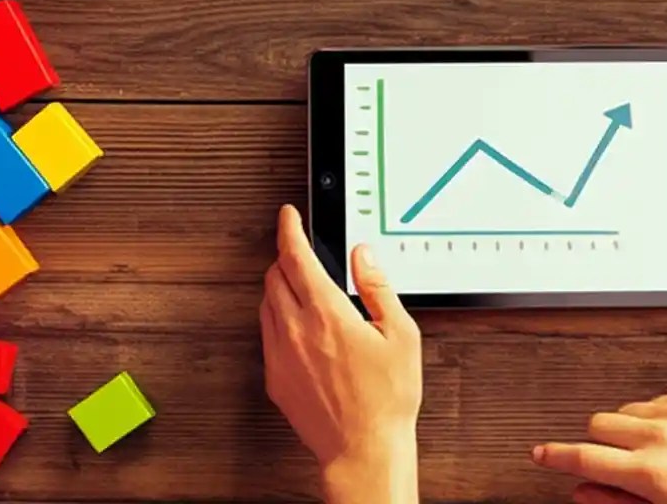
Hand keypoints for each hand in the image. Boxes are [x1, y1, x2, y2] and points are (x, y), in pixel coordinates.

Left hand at [261, 205, 422, 503]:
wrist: (362, 450)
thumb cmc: (385, 400)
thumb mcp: (400, 335)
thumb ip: (377, 288)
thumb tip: (363, 257)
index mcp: (326, 313)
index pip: (295, 256)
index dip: (288, 229)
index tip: (288, 217)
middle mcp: (296, 330)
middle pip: (274, 275)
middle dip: (286, 256)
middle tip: (301, 252)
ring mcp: (280, 355)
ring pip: (266, 303)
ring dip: (280, 286)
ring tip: (302, 289)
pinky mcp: (275, 377)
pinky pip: (267, 334)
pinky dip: (278, 318)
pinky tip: (299, 328)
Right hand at [533, 392, 666, 503]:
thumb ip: (617, 501)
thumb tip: (583, 493)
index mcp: (649, 474)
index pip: (584, 458)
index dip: (554, 455)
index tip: (539, 453)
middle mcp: (658, 438)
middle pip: (596, 424)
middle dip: (595, 443)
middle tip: (607, 461)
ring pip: (621, 410)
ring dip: (622, 429)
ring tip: (641, 453)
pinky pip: (649, 401)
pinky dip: (648, 418)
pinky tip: (666, 439)